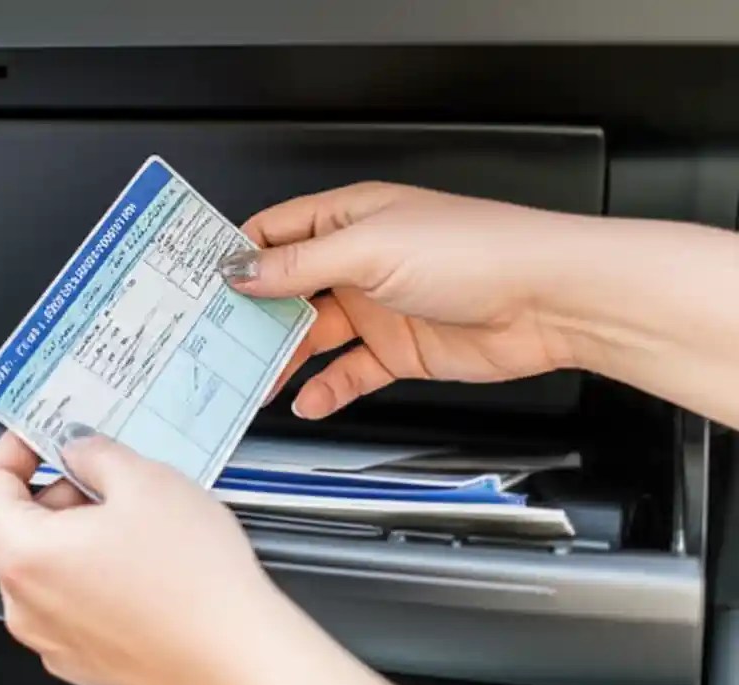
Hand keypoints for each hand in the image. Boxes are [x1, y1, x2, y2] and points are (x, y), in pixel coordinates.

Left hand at [0, 427, 430, 684]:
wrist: (240, 664)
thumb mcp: (147, 481)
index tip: (40, 436)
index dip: (13, 450)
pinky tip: (150, 565)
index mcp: (25, 556)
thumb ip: (96, 452)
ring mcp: (54, 640)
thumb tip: (78, 448)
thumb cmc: (196, 586)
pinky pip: (76, 602)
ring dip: (84, 534)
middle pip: (18, 528)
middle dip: (61, 492)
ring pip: (51, 566)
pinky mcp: (86, 662)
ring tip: (144, 523)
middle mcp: (27, 606)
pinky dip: (100, 574)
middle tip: (111, 475)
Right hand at [219, 182, 591, 418]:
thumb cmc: (477, 250)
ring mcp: (377, 307)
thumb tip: (241, 270)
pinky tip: (309, 399)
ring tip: (252, 380)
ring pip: (312, 336)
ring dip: (282, 359)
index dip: (237, 256)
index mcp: (349, 220)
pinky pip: (348, 371)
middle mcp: (358, 262)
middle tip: (214, 341)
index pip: (274, 232)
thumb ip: (299, 265)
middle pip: (286, 290)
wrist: (549, 300)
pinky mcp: (397, 350)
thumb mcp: (370, 250)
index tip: (201, 285)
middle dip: (252, 315)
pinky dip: (326, 388)